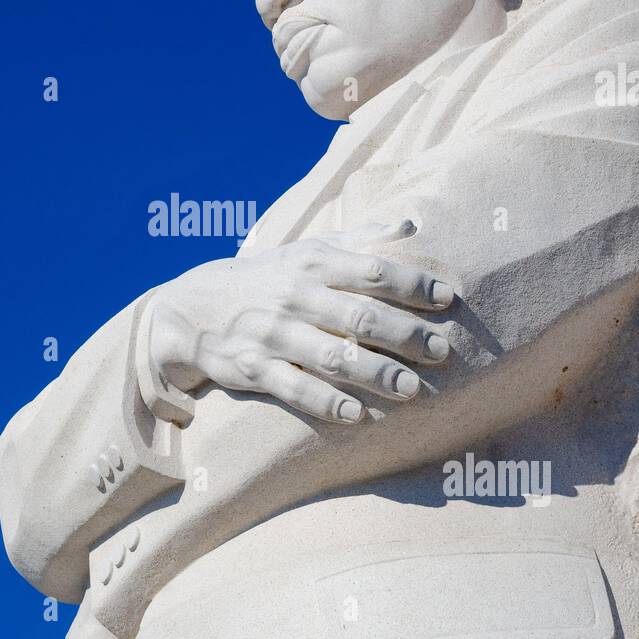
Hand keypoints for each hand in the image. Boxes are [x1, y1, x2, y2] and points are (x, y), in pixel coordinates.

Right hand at [145, 220, 452, 423]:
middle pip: (358, 315)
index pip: (371, 270)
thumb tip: (411, 225)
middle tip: (442, 351)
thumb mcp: (306, 250)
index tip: (447, 298)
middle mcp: (294, 297)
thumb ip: (359, 240)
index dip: (411, 284)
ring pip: (331, 355)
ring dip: (374, 373)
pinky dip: (324, 401)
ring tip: (412, 390)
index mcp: (312, 263)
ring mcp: (272, 334)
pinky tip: (355, 414)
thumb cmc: (266, 278)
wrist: (191, 308)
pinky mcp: (251, 369)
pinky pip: (292, 388)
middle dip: (404, 334)